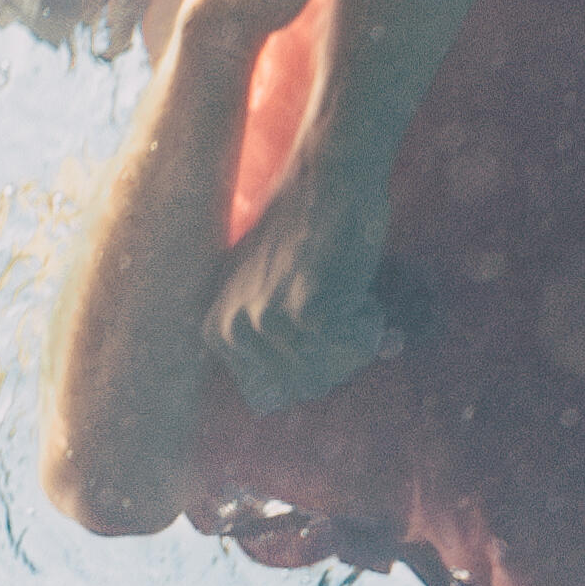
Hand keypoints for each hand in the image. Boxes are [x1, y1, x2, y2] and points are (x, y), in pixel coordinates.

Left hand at [211, 172, 407, 406]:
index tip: (316, 320)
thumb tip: (270, 407)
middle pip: (305, 387)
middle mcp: (233, 331)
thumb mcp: (263, 292)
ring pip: (330, 370)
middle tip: (338, 301)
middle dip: (337, 354)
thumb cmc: (304, 236)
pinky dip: (369, 323)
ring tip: (342, 288)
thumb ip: (263, 348)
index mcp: (215, 332)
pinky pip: (354, 347)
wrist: (327, 178)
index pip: (273, 396)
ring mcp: (266, 322)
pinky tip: (356, 287)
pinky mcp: (304, 311)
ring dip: (354, 335)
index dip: (310, 366)